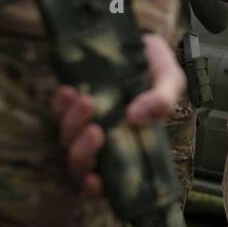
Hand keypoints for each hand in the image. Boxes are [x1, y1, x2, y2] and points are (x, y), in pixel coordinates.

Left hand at [51, 33, 184, 196]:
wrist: (140, 39)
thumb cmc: (158, 67)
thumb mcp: (170, 80)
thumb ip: (161, 100)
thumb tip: (135, 117)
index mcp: (131, 146)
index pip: (108, 180)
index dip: (95, 186)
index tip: (93, 178)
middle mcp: (105, 139)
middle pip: (81, 163)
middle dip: (82, 152)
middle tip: (96, 130)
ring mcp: (86, 122)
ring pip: (66, 139)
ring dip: (72, 125)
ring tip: (87, 100)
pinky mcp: (71, 102)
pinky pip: (57, 112)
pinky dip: (60, 105)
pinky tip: (69, 91)